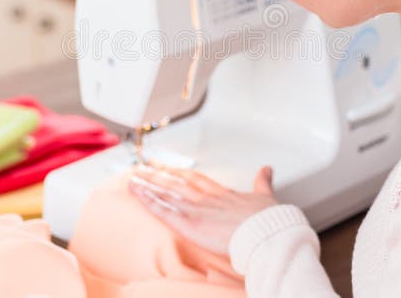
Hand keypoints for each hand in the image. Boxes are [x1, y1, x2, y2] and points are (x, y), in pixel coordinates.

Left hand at [127, 163, 277, 255]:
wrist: (266, 231)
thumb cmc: (267, 220)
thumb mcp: (266, 196)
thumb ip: (262, 182)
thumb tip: (266, 169)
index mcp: (223, 194)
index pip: (196, 180)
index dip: (181, 174)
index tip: (169, 168)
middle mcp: (206, 197)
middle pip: (177, 183)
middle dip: (159, 176)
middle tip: (143, 169)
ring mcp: (196, 208)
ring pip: (166, 192)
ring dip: (148, 185)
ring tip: (133, 178)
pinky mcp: (188, 222)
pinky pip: (162, 209)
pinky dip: (148, 200)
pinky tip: (136, 192)